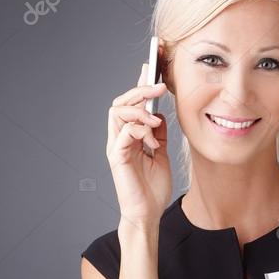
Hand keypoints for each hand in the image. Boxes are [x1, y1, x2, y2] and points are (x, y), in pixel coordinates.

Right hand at [106, 60, 171, 231]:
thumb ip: (157, 133)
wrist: (148, 213)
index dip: (140, 83)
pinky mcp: (116, 157)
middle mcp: (120, 138)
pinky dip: (139, 130)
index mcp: (130, 135)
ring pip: (117, 111)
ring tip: (154, 119)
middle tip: (159, 86)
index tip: (152, 65)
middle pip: (121, 102)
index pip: (132, 103)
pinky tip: (153, 140)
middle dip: (140, 89)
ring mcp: (117, 146)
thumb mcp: (161, 154)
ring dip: (139, 110)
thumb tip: (159, 113)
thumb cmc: (152, 188)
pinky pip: (123, 133)